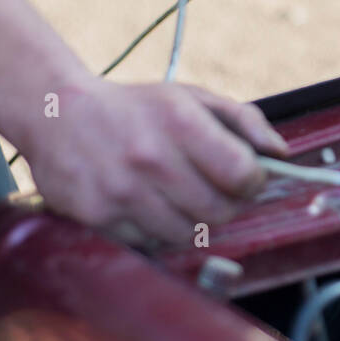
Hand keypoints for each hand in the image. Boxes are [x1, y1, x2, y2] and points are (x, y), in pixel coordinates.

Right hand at [22, 79, 290, 247]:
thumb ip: (244, 120)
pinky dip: (156, 230)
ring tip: (178, 196)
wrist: (57, 114)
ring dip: (193, 220)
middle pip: (219, 211)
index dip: (254, 181)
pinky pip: (149, 242)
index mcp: (180, 123)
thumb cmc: (136, 108)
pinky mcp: (96, 217)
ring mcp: (121, 191)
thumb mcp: (191, 98)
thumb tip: (282, 153)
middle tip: (218, 192)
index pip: (242, 173)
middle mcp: (150, 159)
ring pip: (187, 233)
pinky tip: (147, 205)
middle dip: (228, 205)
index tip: (248, 178)